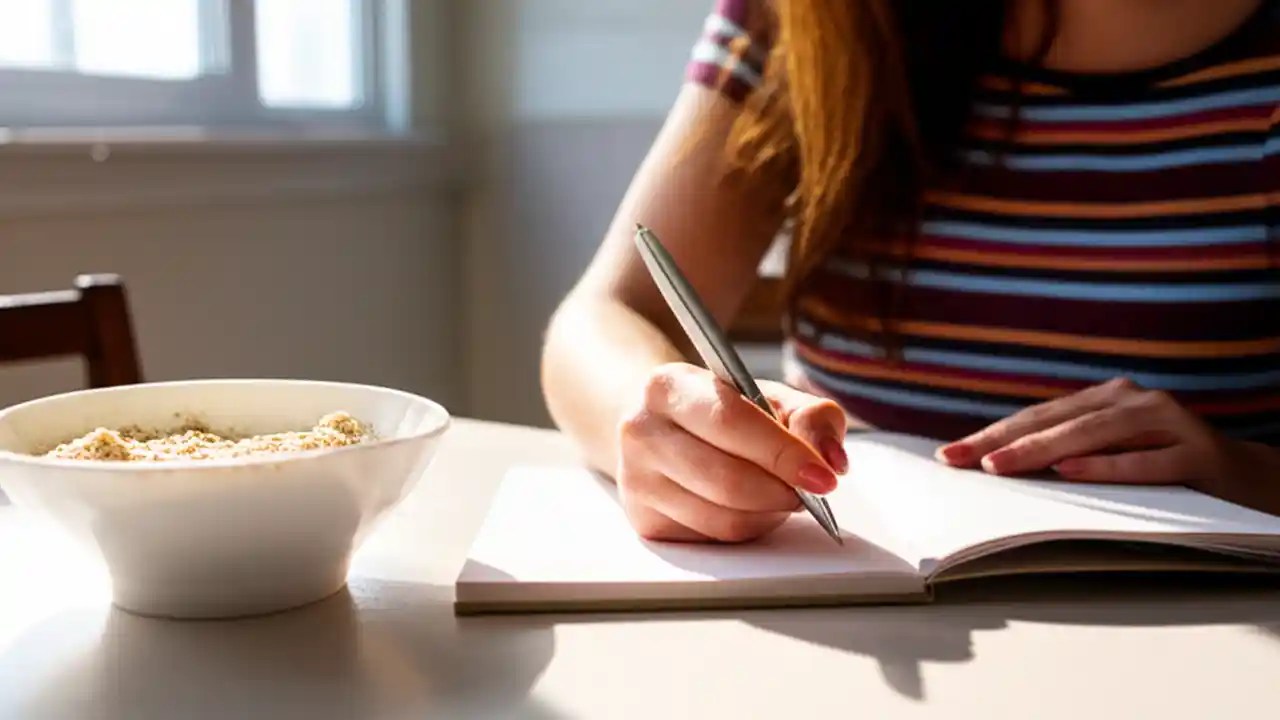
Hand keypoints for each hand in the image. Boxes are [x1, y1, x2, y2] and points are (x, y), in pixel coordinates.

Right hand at [616, 362, 847, 542]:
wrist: (660, 426)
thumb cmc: (721, 412)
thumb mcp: (768, 398)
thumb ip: (811, 418)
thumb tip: (832, 461)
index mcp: (667, 387)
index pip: (729, 422)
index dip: (783, 453)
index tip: (823, 476)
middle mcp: (641, 432)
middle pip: (727, 480)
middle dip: (781, 491)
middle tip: (810, 490)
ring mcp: (637, 481)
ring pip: (724, 518)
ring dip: (768, 513)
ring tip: (780, 494)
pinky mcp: (644, 521)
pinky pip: (714, 539)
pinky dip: (747, 528)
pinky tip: (751, 507)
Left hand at [935, 378, 1243, 488]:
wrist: (1252, 480)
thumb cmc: (1170, 470)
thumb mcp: (1115, 456)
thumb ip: (1069, 454)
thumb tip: (1000, 468)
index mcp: (1107, 400)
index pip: (1037, 417)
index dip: (991, 434)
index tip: (948, 455)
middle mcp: (1133, 401)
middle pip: (1055, 420)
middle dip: (1000, 440)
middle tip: (957, 459)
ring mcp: (1168, 423)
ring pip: (1091, 435)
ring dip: (1040, 450)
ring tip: (997, 466)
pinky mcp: (1198, 454)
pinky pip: (1144, 462)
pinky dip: (1105, 467)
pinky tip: (1068, 472)